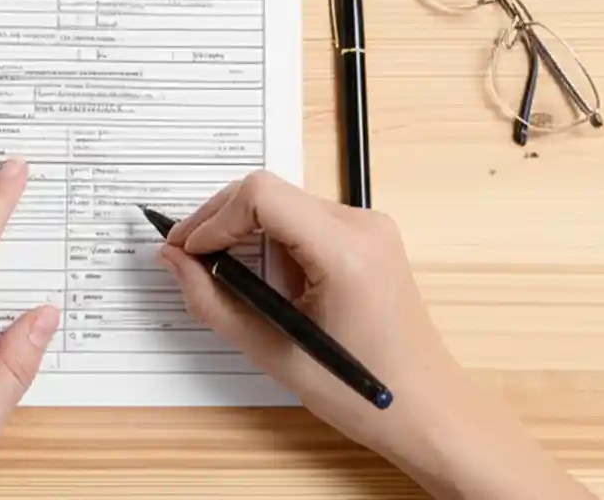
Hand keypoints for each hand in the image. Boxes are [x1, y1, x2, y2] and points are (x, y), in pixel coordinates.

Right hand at [163, 171, 594, 499]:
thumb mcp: (272, 351)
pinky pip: (304, 221)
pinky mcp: (369, 239)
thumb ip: (213, 301)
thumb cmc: (362, 392)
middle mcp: (362, 226)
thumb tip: (175, 261)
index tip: (186, 252)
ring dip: (247, 235)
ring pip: (283, 205)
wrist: (428, 411)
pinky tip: (271, 286)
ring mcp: (370, 229)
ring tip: (235, 284)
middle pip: (268, 192)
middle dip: (221, 223)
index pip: (260, 195)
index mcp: (345, 251)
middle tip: (189, 262)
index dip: (212, 219)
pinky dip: (273, 243)